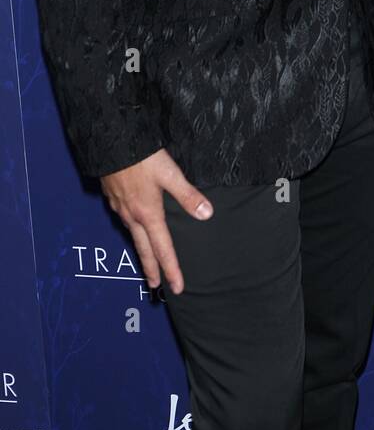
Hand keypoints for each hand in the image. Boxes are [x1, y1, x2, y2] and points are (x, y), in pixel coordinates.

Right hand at [101, 148, 212, 294]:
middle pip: (143, 249)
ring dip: (141, 251)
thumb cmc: (142, 157)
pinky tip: (133, 226)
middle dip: (151, 269)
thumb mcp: (170, 174)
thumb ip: (188, 195)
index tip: (177, 288)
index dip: (171, 269)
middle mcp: (132, 216)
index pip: (163, 249)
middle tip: (155, 286)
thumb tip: (207, 214)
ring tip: (147, 260)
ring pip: (132, 235)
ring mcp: (119, 208)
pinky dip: (131, 231)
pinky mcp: (112, 198)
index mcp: (148, 214)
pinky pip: (124, 221)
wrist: (111, 141)